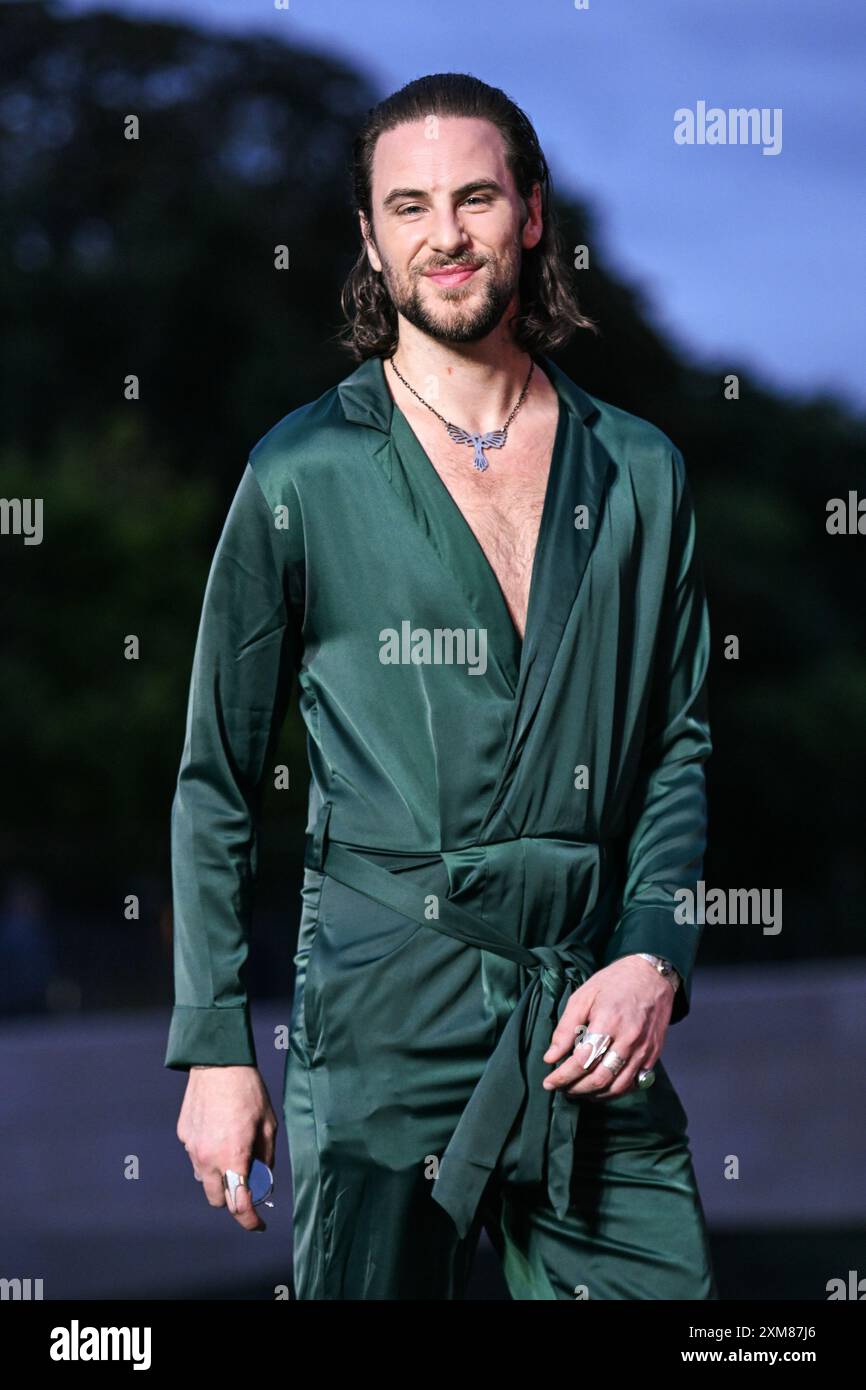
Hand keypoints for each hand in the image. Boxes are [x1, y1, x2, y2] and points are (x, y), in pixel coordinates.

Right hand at [176, 1065, 277, 1230]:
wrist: (218, 1062)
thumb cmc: (248, 1091)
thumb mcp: (268, 1125)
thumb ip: (266, 1158)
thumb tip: (263, 1179)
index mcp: (233, 1157)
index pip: (238, 1205)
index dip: (250, 1221)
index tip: (258, 1224)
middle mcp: (208, 1158)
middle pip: (217, 1199)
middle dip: (233, 1197)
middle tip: (248, 1179)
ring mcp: (192, 1147)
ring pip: (203, 1178)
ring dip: (218, 1174)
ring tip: (233, 1147)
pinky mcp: (183, 1134)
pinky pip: (196, 1155)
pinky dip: (208, 1153)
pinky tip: (219, 1130)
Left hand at [541, 955, 674, 1099]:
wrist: (651, 975)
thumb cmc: (614, 982)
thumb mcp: (583, 996)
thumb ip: (566, 1028)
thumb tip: (551, 1057)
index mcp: (609, 1021)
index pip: (582, 1060)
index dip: (563, 1076)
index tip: (549, 1082)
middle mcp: (629, 1039)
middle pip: (599, 1078)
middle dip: (575, 1088)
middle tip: (561, 1088)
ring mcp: (644, 1049)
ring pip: (617, 1086)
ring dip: (594, 1094)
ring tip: (577, 1090)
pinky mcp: (653, 1055)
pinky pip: (634, 1083)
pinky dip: (615, 1091)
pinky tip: (601, 1087)